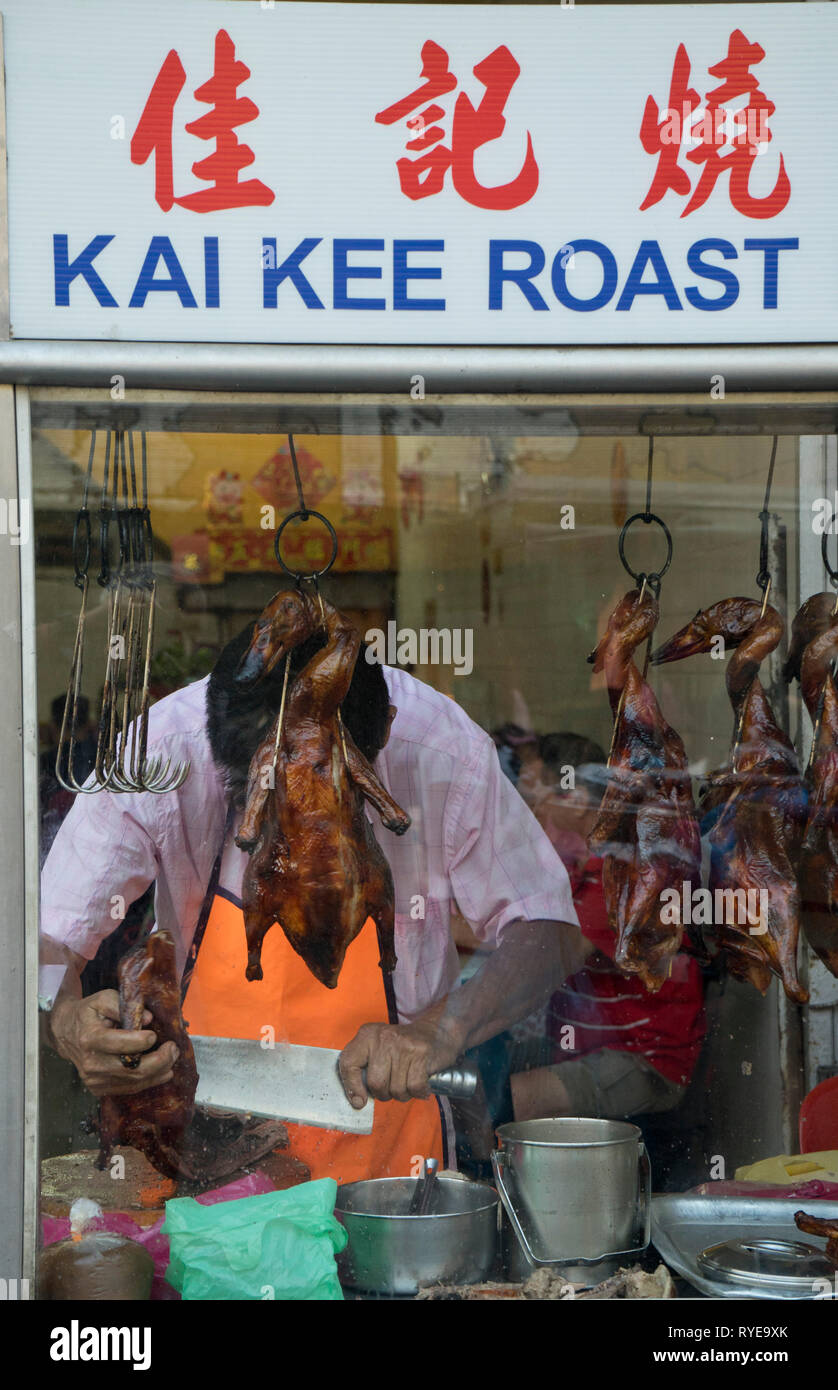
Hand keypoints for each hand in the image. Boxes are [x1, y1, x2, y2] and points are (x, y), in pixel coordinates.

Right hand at [47, 990, 177, 1097]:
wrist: (66, 1032)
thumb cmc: (88, 1013)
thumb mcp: (102, 999)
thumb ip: (124, 1007)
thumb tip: (148, 1018)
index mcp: (90, 1038)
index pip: (120, 1045)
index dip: (142, 1041)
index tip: (154, 1035)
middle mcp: (90, 1063)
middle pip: (131, 1069)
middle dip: (159, 1060)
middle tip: (173, 1049)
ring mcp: (93, 1079)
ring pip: (133, 1082)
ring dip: (158, 1072)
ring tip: (172, 1058)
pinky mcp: (98, 1088)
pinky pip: (128, 1089)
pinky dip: (148, 1081)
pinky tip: (162, 1072)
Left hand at [338, 1011, 466, 1107]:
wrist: (437, 1030)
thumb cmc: (404, 1047)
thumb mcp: (379, 1049)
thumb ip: (364, 1070)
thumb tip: (356, 1101)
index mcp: (367, 1035)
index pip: (348, 1063)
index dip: (351, 1087)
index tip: (359, 1101)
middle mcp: (383, 1037)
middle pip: (375, 1083)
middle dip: (384, 1094)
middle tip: (393, 1087)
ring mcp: (403, 1045)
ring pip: (396, 1089)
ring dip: (403, 1094)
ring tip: (408, 1082)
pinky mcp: (421, 1053)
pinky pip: (414, 1087)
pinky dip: (419, 1092)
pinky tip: (421, 1085)